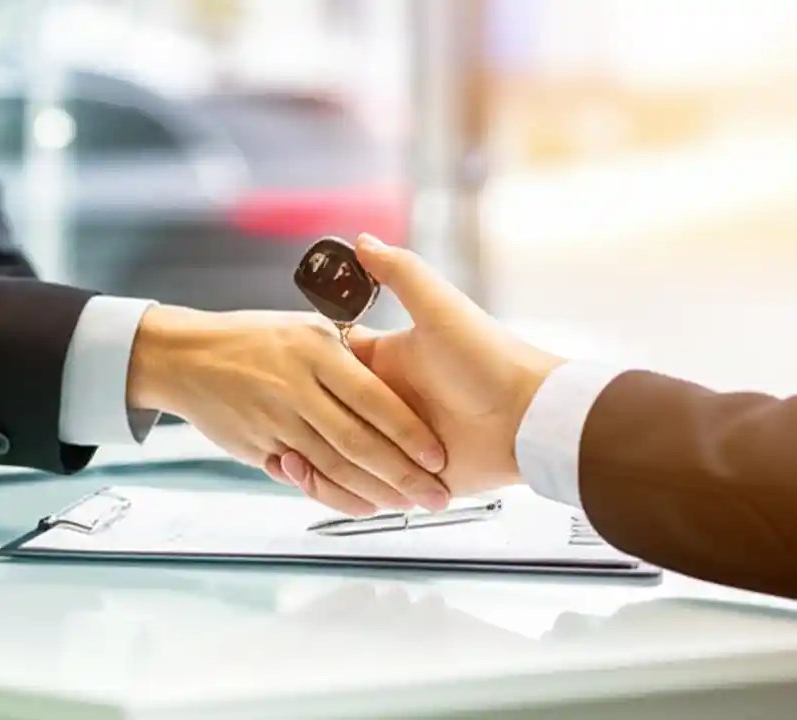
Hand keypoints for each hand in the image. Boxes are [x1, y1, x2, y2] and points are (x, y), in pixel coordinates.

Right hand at [125, 306, 448, 514]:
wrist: (181, 355)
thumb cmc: (250, 337)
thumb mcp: (304, 325)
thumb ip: (346, 350)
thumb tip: (391, 369)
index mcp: (317, 349)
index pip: (374, 397)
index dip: (407, 430)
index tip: (436, 453)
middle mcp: (296, 385)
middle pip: (357, 440)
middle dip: (400, 473)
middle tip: (433, 495)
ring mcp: (274, 419)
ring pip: (332, 465)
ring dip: (372, 492)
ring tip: (407, 507)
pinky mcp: (257, 446)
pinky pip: (303, 476)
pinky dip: (334, 495)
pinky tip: (361, 506)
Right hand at [277, 233, 562, 497]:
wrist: (530, 418)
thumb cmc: (489, 360)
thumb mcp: (440, 308)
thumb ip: (401, 273)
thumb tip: (363, 239)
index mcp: (388, 362)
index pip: (334, 367)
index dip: (302, 373)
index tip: (271, 373)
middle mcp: (388, 404)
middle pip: (327, 415)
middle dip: (297, 422)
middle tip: (266, 423)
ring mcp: (395, 444)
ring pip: (336, 455)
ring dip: (312, 459)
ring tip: (283, 458)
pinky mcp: (406, 479)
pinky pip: (359, 490)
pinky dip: (334, 490)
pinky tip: (314, 481)